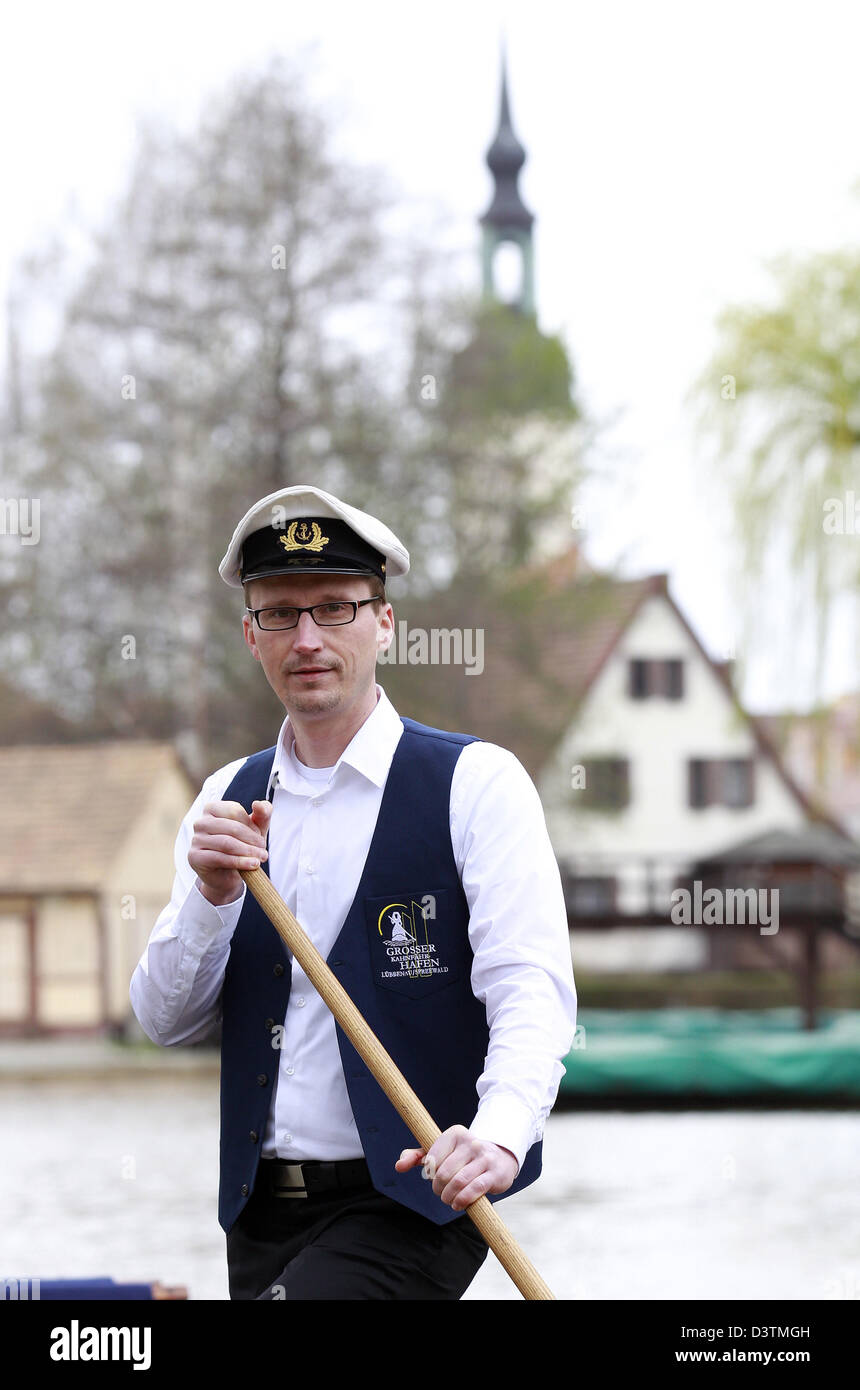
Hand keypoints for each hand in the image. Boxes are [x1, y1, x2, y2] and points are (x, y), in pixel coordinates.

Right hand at [189, 799, 271, 905]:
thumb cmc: (241, 846)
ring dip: (248, 852)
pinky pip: (220, 858)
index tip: (261, 838)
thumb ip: (262, 814)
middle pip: (232, 827)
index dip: (252, 825)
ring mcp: (195, 839)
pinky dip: (240, 862)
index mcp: (212, 808)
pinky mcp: (195, 857)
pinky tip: (253, 865)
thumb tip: (259, 804)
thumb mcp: (255, 829)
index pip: (235, 811)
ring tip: (261, 858)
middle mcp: (200, 822)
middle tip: (264, 851)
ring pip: (226, 843)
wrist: (227, 874)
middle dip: (252, 840)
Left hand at [395, 1125, 517, 1210]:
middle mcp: (471, 1142)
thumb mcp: (441, 1152)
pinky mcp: (494, 1173)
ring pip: (458, 1182)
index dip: (430, 1174)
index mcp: (455, 1134)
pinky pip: (473, 1190)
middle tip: (441, 1192)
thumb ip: (417, 1156)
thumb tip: (399, 1166)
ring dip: (448, 1197)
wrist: (499, 1158)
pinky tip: (458, 1204)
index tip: (434, 1177)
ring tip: (449, 1199)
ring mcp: (484, 1157)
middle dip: (438, 1188)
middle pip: (444, 1173)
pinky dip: (462, 1201)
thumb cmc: (463, 1157)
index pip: (432, 1159)